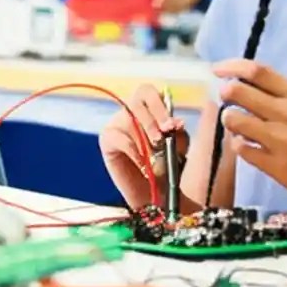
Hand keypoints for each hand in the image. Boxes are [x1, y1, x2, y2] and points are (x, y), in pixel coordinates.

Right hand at [99, 84, 189, 207]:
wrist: (154, 195)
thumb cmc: (167, 167)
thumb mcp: (178, 148)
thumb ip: (179, 134)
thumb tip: (176, 123)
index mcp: (150, 108)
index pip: (149, 92)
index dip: (160, 106)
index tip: (171, 126)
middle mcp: (131, 111)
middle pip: (138, 99)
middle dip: (152, 120)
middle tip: (161, 140)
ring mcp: (117, 123)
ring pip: (130, 119)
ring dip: (145, 139)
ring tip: (155, 156)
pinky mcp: (107, 139)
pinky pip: (120, 139)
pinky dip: (135, 152)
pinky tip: (144, 164)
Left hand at [215, 59, 286, 214]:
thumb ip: (282, 97)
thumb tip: (242, 85)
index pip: (257, 71)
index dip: (231, 67)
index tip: (217, 70)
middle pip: (237, 92)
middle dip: (225, 93)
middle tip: (226, 99)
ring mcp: (281, 141)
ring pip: (233, 120)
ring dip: (230, 121)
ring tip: (240, 126)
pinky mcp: (276, 167)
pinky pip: (241, 149)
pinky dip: (240, 145)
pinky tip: (250, 147)